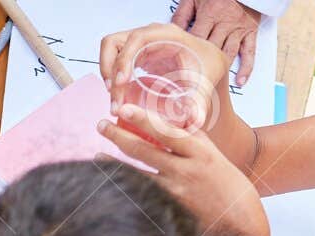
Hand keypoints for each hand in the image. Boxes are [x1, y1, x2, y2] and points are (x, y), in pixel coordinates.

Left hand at [98, 105, 268, 235]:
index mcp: (201, 152)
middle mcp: (186, 170)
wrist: (242, 224)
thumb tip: (174, 122)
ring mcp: (176, 193)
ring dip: (114, 165)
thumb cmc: (228, 187)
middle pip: (145, 150)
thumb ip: (193, 141)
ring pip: (137, 175)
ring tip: (97, 156)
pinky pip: (141, 198)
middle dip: (119, 136)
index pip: (167, 131)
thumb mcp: (215, 157)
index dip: (144, 119)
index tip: (125, 109)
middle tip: (101, 125)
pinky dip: (125, 190)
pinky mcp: (169, 211)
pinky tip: (110, 185)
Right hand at [100, 23, 229, 118]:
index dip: (124, 59)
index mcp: (166, 35)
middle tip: (115, 98)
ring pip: (110, 51)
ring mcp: (139, 43)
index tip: (121, 82)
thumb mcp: (205, 82)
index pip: (136, 39)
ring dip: (106, 73)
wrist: (207, 62)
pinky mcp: (135, 53)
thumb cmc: (206, 67)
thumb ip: (199, 101)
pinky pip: (114, 60)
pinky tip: (119, 94)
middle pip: (114, 44)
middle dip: (110, 71)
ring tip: (115, 97)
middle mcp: (149, 35)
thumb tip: (195, 121)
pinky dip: (111, 76)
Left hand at [173, 0, 262, 85]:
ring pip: (228, 54)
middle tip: (191, 84)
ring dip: (220, 70)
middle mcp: (225, 23)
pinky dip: (246, 68)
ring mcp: (238, 29)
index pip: (196, 39)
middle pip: (211, 50)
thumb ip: (182, 15)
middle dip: (201, 67)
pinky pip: (249, 52)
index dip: (187, 54)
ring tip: (210, 85)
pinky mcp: (250, 31)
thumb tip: (171, 33)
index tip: (177, 70)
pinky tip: (239, 81)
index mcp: (209, 14)